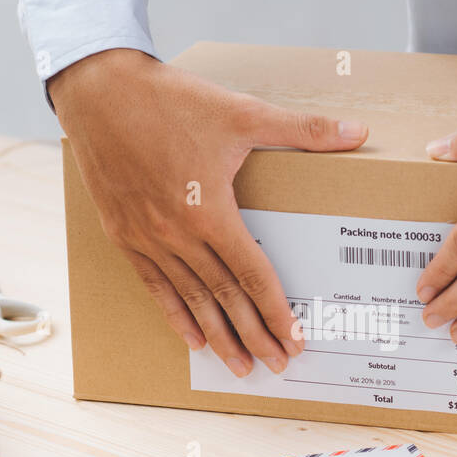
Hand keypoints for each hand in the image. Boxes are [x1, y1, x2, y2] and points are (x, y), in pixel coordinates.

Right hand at [51, 48, 368, 375]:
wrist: (99, 91)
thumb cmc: (170, 99)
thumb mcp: (241, 111)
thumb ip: (302, 129)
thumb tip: (357, 131)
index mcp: (210, 209)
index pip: (252, 273)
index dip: (275, 309)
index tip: (294, 337)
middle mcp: (177, 233)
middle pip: (224, 296)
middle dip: (253, 335)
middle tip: (276, 364)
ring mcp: (146, 238)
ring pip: (190, 299)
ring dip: (218, 336)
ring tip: (239, 366)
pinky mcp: (123, 234)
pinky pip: (154, 285)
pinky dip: (175, 314)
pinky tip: (193, 339)